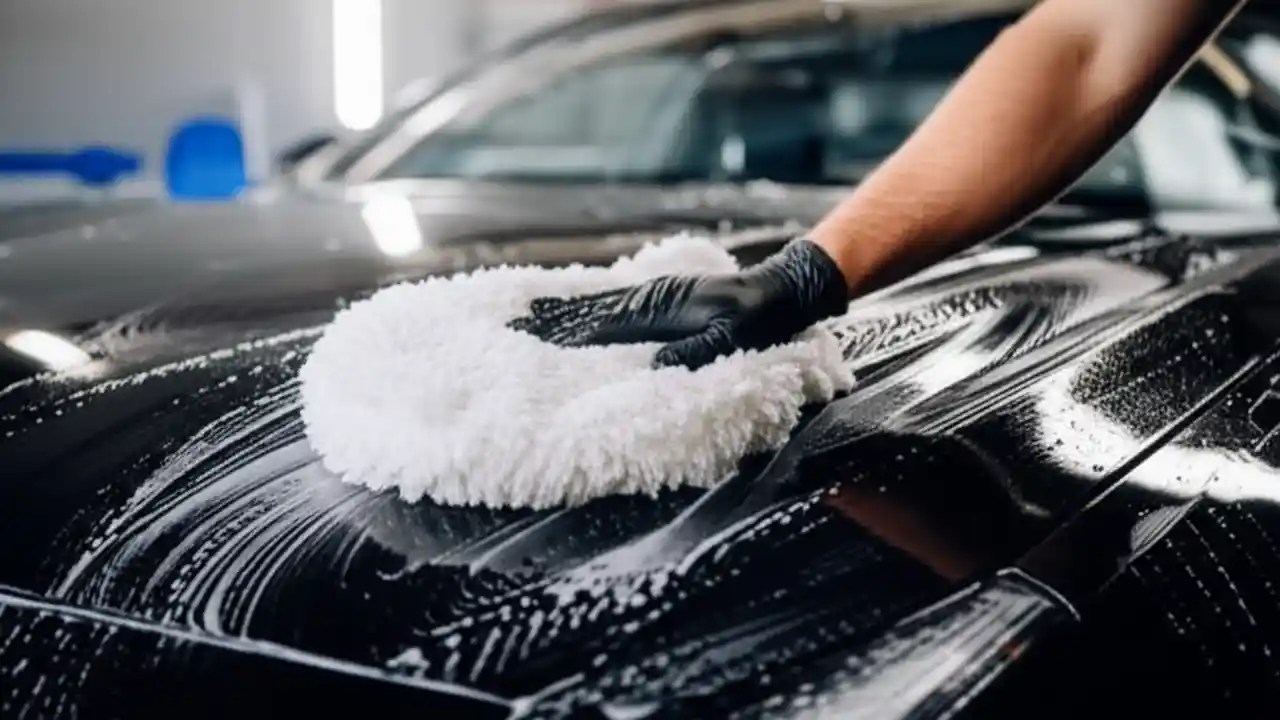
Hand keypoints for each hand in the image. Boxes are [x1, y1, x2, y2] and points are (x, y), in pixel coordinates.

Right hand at [508, 238, 849, 368]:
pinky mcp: (659, 301)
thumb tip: (656, 367)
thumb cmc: (760, 321)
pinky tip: (571, 313)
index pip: (602, 326)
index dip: (568, 337)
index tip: (531, 342)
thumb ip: (696, 352)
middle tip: (512, 330)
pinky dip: (586, 309)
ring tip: (527, 318)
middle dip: (552, 324)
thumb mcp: (733, 340)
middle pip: (589, 314)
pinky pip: (612, 306)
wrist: (781, 291)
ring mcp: (652, 297)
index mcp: (659, 308)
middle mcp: (648, 299)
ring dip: (563, 315)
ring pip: (596, 308)